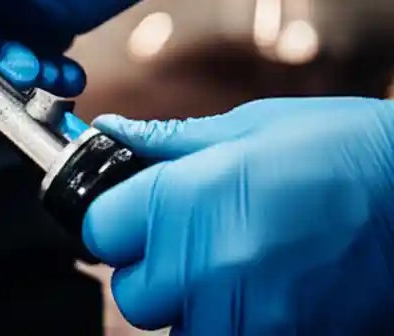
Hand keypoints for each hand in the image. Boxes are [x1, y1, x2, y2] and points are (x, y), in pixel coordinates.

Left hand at [85, 97, 393, 334]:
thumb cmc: (345, 151)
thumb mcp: (250, 129)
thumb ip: (170, 143)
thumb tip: (113, 131)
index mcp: (181, 201)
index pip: (99, 230)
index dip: (117, 220)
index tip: (137, 213)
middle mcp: (204, 266)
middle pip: (134, 294)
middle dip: (154, 271)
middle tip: (194, 244)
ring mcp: (248, 315)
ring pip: (181, 329)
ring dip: (197, 306)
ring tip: (239, 268)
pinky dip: (241, 322)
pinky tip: (269, 291)